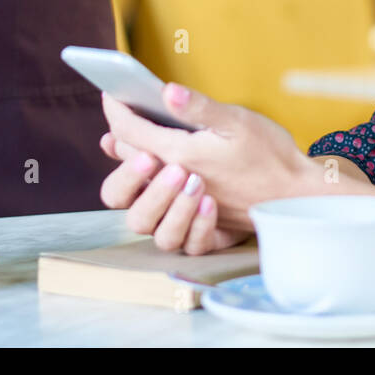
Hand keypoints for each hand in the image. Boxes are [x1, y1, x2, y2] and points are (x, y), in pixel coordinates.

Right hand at [98, 131, 250, 253]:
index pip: (115, 191)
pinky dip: (201, 225)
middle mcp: (158, 212)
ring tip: (198, 182)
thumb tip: (113, 130)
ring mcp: (181, 228)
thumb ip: (152, 131)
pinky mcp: (205, 239)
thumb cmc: (217, 145)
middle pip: (135, 219)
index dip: (126, 175)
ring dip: (179, 211)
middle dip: (152, 196)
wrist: (261, 169)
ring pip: (164, 238)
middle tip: (176, 169)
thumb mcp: (191, 128)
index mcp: (144, 185)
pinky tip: (212, 202)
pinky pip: (196, 245)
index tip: (147, 153)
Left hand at [100, 85, 314, 233]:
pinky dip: (148, 189)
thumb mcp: (238, 121)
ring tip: (128, 144)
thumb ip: (198, 107)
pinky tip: (156, 174)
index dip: (116, 108)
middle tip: (120, 111)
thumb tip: (165, 90)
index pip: (130, 130)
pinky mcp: (192, 217)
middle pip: (128, 157)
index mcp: (181, 154)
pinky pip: (156, 208)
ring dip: (127, 165)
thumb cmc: (271, 156)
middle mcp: (174, 182)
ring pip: (135, 187)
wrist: (295, 197)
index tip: (111, 91)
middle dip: (119, 131)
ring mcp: (182, 203)